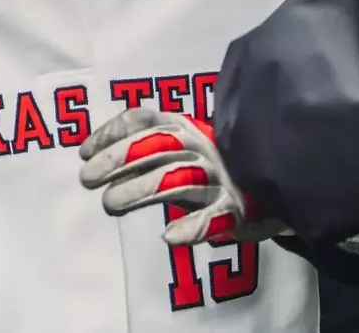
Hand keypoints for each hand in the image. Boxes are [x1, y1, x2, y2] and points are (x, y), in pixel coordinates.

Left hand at [78, 108, 289, 245]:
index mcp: (184, 128)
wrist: (274, 186)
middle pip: (157, 145)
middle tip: (87, 178)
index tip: (84, 152)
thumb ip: (142, 149)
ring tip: (110, 204)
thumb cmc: (209, 168)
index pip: (144, 120)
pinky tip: (170, 236)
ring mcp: (221, 178)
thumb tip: (90, 154)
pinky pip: (215, 218)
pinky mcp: (237, 211)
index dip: (113, 132)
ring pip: (177, 179)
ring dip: (140, 190)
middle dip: (119, 159)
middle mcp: (202, 147)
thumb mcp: (177, 151)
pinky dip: (194, 227)